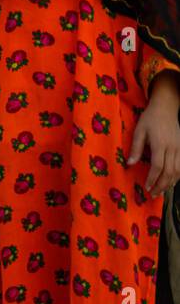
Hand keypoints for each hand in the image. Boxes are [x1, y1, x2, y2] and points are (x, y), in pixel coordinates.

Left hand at [128, 74, 179, 196]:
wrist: (166, 108)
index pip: (157, 166)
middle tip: (152, 194)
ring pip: (178, 171)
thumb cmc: (149, 119)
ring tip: (160, 191)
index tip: (146, 187)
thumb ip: (135, 148)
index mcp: (160, 144)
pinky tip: (170, 182)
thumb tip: (129, 164)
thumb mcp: (138, 131)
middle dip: (161, 185)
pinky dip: (177, 176)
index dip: (152, 179)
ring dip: (170, 183)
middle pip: (169, 172)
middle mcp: (172, 148)